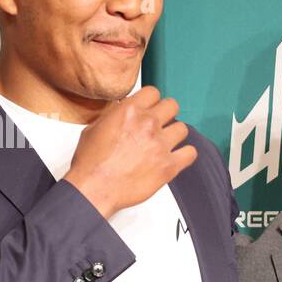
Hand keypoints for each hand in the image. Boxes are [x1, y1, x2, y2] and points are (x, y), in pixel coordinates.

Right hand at [64, 86, 194, 218]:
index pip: (153, 92)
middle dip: (166, 114)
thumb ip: (114, 117)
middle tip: (160, 124)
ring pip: (183, 129)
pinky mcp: (169, 165)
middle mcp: (148, 124)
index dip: (152, 101)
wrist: (95, 188)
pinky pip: (191, 153)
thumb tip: (122, 112)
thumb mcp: (94, 128)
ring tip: (166, 143)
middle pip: (172, 106)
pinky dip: (186, 155)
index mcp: (129, 111)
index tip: (151, 108)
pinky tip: (177, 158)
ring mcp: (160, 144)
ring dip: (175, 135)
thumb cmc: (91, 163)